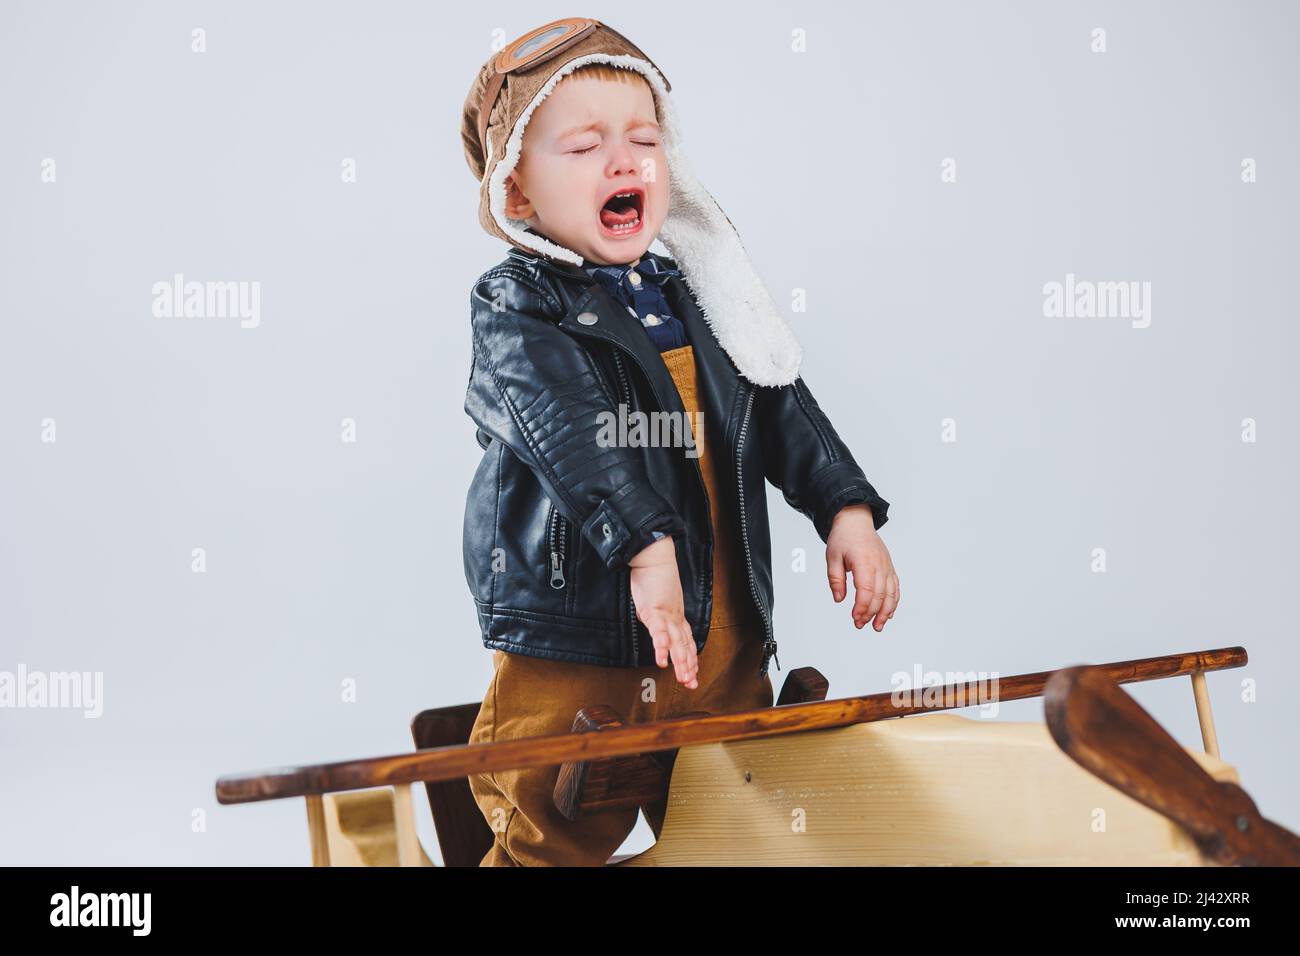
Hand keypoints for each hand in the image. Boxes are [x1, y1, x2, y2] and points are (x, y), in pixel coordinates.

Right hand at [628, 536, 697, 687]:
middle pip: (685, 646)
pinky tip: (662, 661)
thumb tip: (657, 623)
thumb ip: (659, 614)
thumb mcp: (659, 599)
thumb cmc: (654, 576)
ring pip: (677, 643)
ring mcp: (666, 615)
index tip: (693, 674)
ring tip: (682, 677)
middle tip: (691, 683)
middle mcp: (675, 618)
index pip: (687, 642)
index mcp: (676, 616)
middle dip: (688, 667)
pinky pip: (659, 633)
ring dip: (680, 662)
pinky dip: (661, 648)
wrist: (654, 557)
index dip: (690, 659)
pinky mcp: (655, 611)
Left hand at [826, 504, 898, 631]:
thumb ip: (835, 579)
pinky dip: (893, 602)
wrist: (856, 521)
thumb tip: (839, 599)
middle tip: (859, 624)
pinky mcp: (889, 568)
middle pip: (879, 595)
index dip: (862, 607)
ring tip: (877, 626)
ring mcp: (886, 566)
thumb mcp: (832, 557)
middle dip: (870, 613)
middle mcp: (879, 564)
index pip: (866, 589)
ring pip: (891, 593)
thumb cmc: (843, 538)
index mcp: (863, 561)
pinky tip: (888, 614)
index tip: (854, 617)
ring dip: (885, 612)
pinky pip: (895, 587)